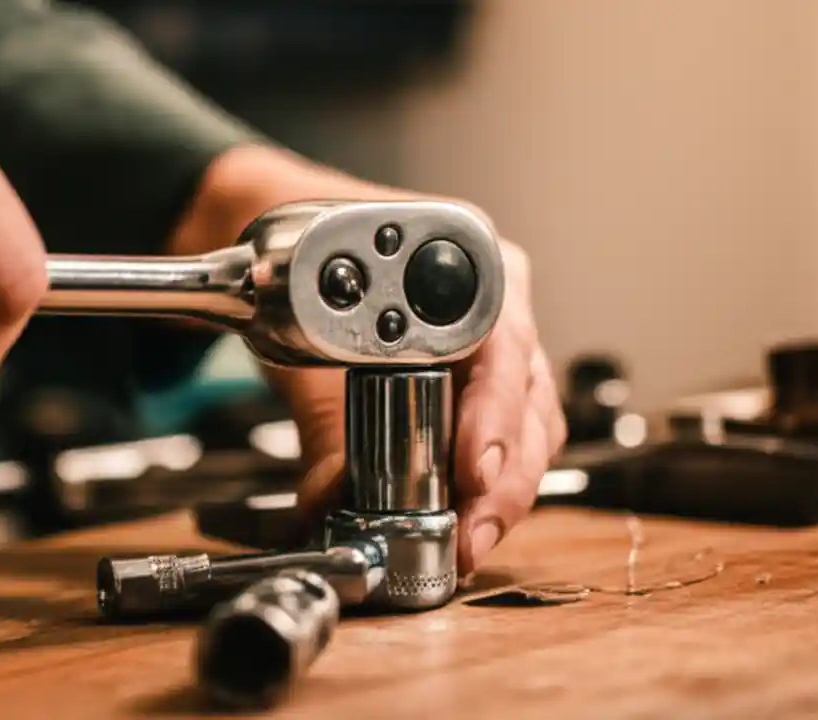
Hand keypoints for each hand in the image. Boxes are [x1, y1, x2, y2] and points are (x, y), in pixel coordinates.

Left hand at [171, 146, 566, 576]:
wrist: (286, 249)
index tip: (474, 467)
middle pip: (529, 398)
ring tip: (470, 544)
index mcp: (471, 264)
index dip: (495, 412)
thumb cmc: (309, 268)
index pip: (504, 343)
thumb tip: (328, 504)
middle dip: (505, 476)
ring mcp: (499, 350)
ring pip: (530, 428)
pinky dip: (488, 489)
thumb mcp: (310, 343)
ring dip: (503, 495)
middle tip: (471, 531)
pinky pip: (507, 442)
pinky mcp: (483, 390)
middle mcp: (499, 305)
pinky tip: (467, 526)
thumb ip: (324, 423)